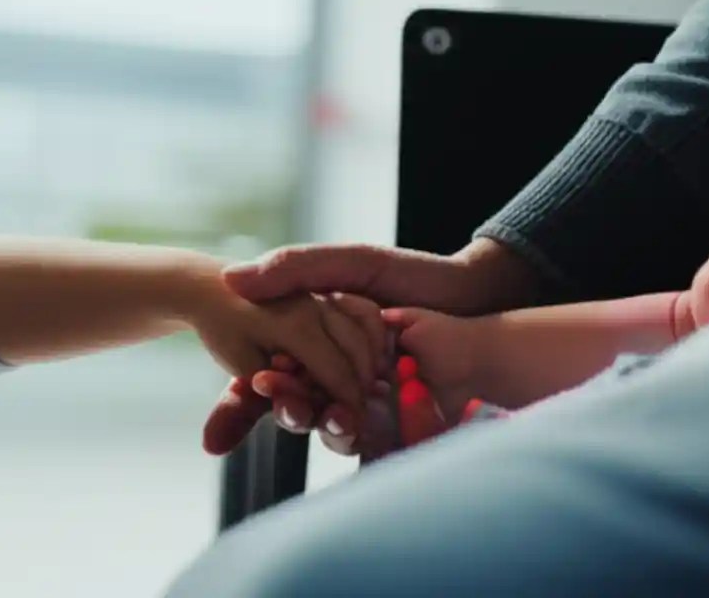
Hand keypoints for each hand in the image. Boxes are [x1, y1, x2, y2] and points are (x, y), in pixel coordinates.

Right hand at [204, 238, 540, 454]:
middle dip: (293, 412)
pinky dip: (379, 443)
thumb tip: (233, 278)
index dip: (249, 393)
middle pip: (298, 410)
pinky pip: (381, 446)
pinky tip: (382, 432)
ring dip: (335, 431)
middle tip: (298, 407)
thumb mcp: (350, 262)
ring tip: (347, 419)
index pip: (265, 383)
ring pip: (336, 431)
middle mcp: (333, 382)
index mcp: (310, 347)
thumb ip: (294, 269)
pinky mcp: (401, 426)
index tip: (257, 380)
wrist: (475, 296)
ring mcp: (368, 407)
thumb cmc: (410, 274)